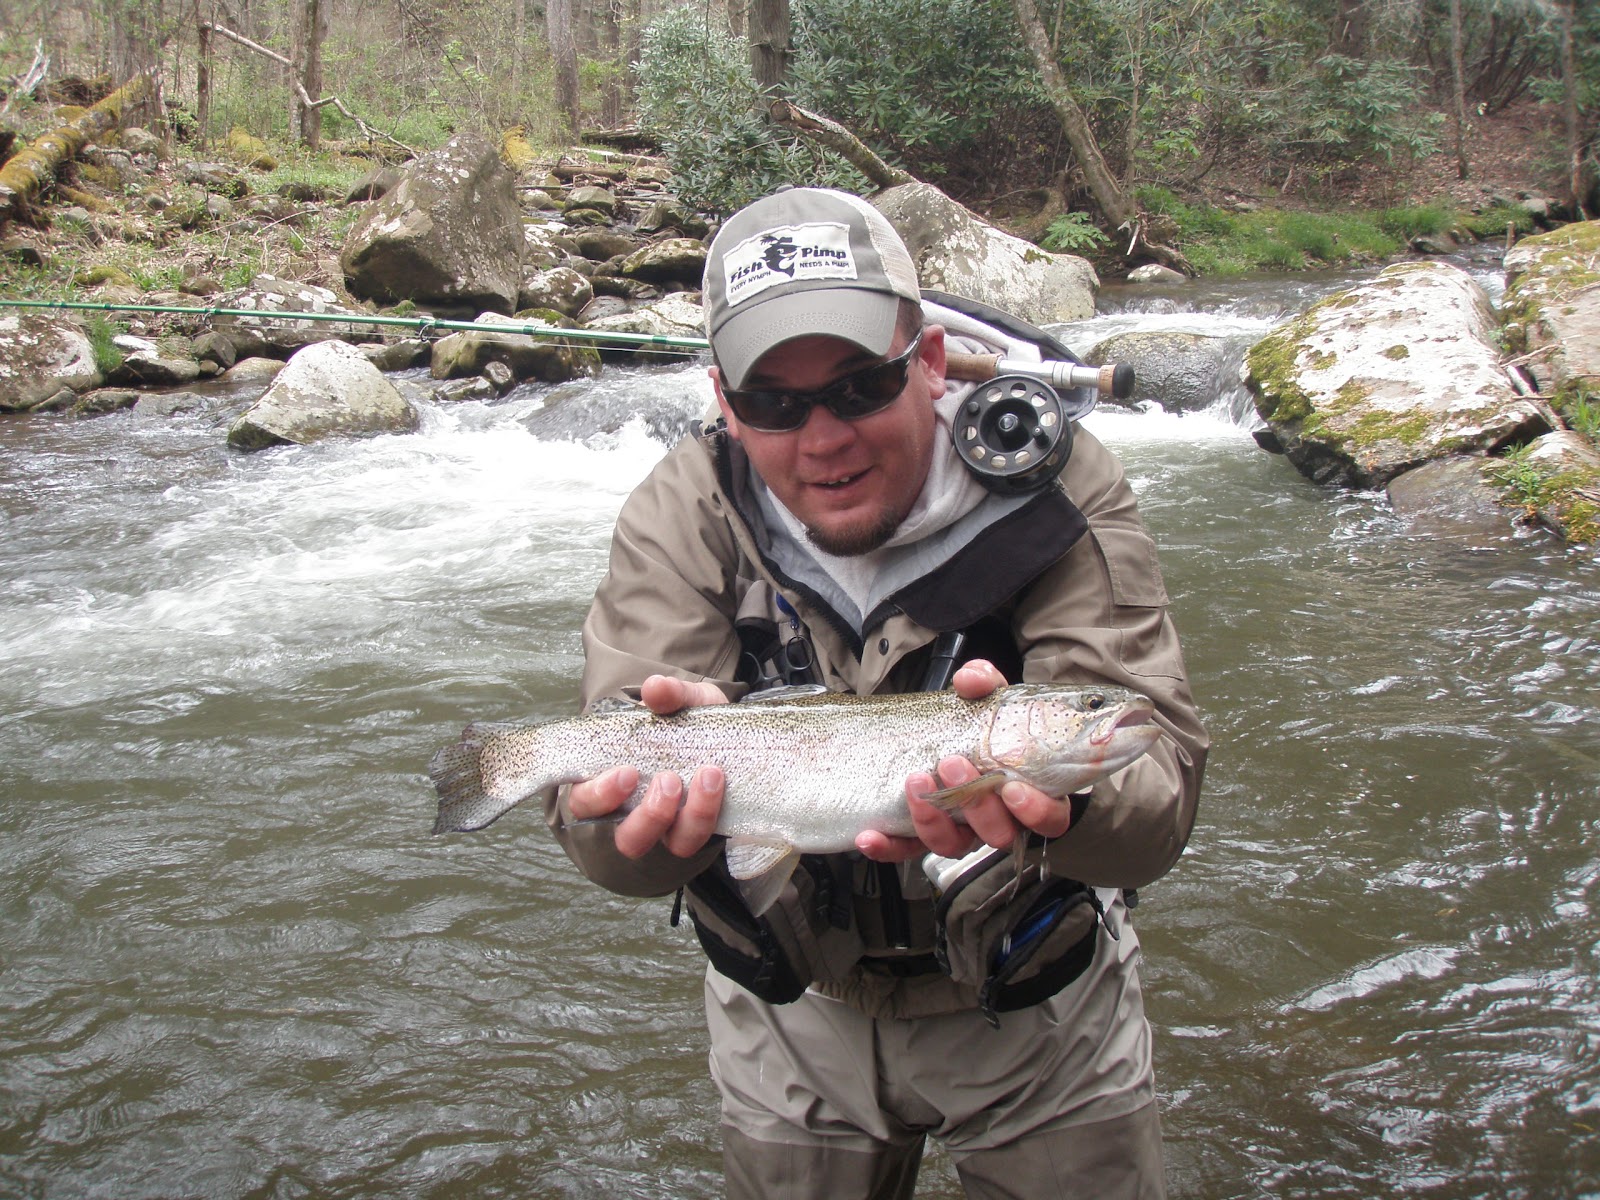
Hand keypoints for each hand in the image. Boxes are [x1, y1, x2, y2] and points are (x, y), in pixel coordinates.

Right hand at [566, 675, 727, 859]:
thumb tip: (655, 687)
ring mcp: (671, 827)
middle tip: (669, 779)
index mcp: (611, 782)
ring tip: (707, 775)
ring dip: (689, 816)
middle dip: (648, 816)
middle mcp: (637, 812)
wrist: (733, 734)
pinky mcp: (700, 831)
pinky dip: (711, 812)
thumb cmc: (688, 721)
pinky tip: (721, 783)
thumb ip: (669, 694)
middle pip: (628, 839)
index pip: (584, 801)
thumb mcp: (682, 701)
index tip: (626, 773)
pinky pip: (701, 838)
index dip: (599, 795)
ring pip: (672, 844)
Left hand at [856, 660, 1069, 862]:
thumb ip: (985, 683)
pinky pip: (908, 851)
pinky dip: (888, 847)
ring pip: (953, 845)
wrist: (950, 736)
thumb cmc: (982, 724)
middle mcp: (999, 819)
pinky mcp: (925, 834)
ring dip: (932, 820)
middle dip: (975, 804)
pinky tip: (869, 836)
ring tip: (915, 782)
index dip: (1034, 810)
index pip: (1048, 818)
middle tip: (952, 764)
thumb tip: (970, 680)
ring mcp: (961, 831)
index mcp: (1028, 792)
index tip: (1012, 788)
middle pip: (997, 834)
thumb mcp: (988, 699)